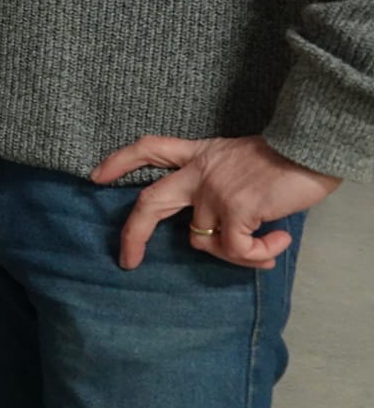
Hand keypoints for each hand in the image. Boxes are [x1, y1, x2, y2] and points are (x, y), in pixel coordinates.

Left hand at [92, 135, 340, 270]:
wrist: (311, 148)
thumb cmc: (284, 158)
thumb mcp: (238, 160)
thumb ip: (220, 183)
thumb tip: (223, 227)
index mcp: (199, 153)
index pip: (148, 148)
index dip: (120, 162)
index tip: (95, 176)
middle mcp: (199, 171)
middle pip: (151, 201)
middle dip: (134, 234)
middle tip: (127, 259)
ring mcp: (214, 190)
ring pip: (201, 240)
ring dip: (233, 254)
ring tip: (266, 248)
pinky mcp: (235, 208)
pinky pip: (235, 249)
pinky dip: (257, 255)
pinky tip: (278, 243)